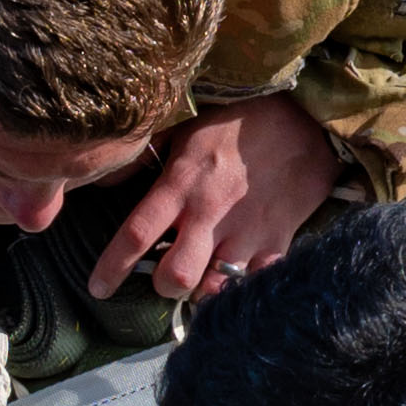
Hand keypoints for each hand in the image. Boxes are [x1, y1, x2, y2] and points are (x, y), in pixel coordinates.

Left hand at [98, 95, 341, 301]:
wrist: (307, 116)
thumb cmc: (239, 118)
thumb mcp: (186, 125)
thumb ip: (146, 154)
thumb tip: (106, 181)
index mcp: (181, 184)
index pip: (136, 235)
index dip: (112, 268)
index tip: (98, 288)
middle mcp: (211, 214)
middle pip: (176, 276)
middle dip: (166, 285)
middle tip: (168, 275)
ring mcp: (248, 230)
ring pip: (216, 286)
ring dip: (205, 287)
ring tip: (204, 275)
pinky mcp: (280, 238)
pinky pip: (256, 280)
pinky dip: (244, 284)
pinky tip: (239, 274)